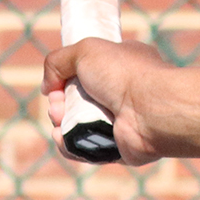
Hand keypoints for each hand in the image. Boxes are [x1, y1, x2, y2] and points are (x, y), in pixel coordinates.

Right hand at [41, 38, 199, 164]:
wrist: (151, 109)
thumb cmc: (124, 74)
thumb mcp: (85, 50)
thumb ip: (58, 61)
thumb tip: (48, 87)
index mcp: (120, 67)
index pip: (86, 73)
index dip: (65, 79)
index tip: (57, 83)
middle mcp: (121, 94)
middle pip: (76, 102)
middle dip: (58, 104)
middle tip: (58, 105)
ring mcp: (119, 123)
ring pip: (77, 126)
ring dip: (61, 124)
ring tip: (60, 121)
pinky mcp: (117, 148)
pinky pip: (85, 149)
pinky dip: (69, 144)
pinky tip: (62, 137)